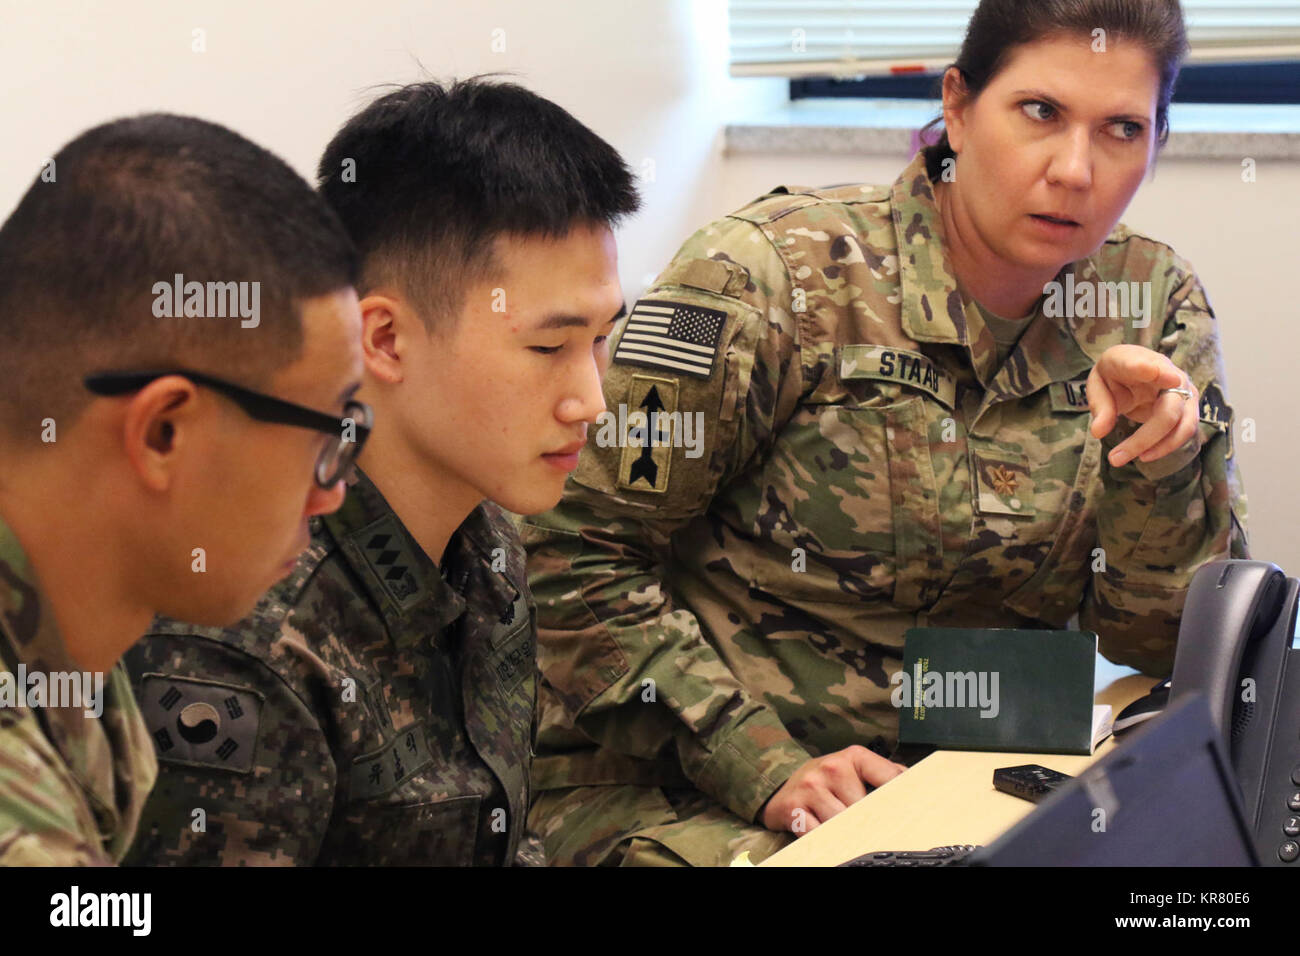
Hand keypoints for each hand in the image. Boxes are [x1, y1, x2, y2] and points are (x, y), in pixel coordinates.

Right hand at [760, 746, 905, 834]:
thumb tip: (916, 784)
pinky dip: (826, 839)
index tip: (911, 816)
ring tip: (846, 830)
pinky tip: (826, 833)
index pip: (890, 779)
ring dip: (846, 832)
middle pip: (866, 808)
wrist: (781, 786)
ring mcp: (811, 788)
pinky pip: (820, 834)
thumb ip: (883, 775)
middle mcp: (831, 767)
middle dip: (870, 821)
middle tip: (872, 828)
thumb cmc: (827, 782)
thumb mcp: (854, 769)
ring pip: (843, 823)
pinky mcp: (793, 809)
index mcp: (853, 756)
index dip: (902, 800)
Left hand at [1087, 344, 1198, 466]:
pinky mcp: (1189, 407)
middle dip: (1144, 438)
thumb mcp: (1098, 386)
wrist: (1134, 368)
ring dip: (1158, 447)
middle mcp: (1169, 372)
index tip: (1169, 379)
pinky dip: (1165, 447)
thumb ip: (1101, 406)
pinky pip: (1183, 431)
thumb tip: (1098, 432)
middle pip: (1169, 410)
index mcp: (1136, 359)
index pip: (1146, 364)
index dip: (1155, 372)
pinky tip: (1143, 455)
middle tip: (1114, 458)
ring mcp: (1184, 390)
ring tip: (1126, 459)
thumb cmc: (1115, 375)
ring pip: (1183, 425)